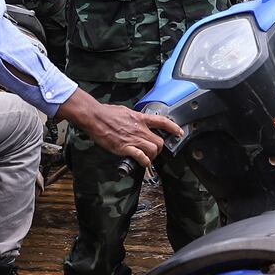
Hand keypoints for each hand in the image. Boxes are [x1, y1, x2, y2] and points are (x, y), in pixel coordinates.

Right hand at [59, 90, 184, 168]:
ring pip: (153, 150)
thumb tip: (135, 120)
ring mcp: (133, 139)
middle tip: (153, 152)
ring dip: (152, 157)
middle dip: (159, 149)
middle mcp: (140, 129)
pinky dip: (145, 162)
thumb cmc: (106, 113)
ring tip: (147, 159)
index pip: (162, 122)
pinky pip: (141, 157)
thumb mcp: (124, 111)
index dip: (173, 127)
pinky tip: (142, 163)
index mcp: (139, 118)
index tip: (179, 132)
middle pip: (159, 142)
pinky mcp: (125, 148)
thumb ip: (133, 117)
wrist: (95, 117)